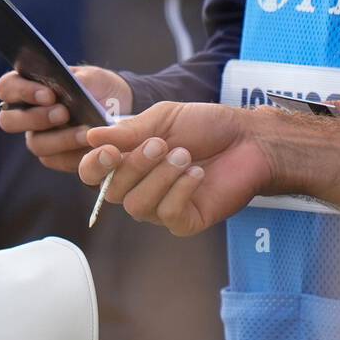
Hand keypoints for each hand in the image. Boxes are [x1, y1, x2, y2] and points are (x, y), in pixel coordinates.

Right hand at [0, 65, 132, 172]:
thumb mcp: (95, 77)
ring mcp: (39, 137)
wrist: (122, 109)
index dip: (22, 91)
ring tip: (85, 132)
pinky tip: (92, 147)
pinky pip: (56, 160)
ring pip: (35, 144)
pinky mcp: (55, 157)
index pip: (8, 87)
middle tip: (63, 113)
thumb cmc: (99, 87)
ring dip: (60, 138)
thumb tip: (72, 84)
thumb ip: (81, 79)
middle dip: (35, 117)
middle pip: (9, 121)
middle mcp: (27, 114)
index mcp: (29, 87)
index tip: (49, 95)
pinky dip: (74, 154)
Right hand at [78, 101, 275, 235]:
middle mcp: (140, 186)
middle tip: (161, 144)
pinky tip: (197, 174)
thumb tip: (91, 137)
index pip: (94, 173)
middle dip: (135, 165)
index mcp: (130, 160)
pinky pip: (167, 215)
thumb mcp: (165, 118)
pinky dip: (180, 191)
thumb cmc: (208, 126)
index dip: (94, 166)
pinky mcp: (185, 221)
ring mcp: (161, 207)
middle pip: (114, 191)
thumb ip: (130, 130)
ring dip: (160, 177)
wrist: (248, 139)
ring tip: (185, 156)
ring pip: (137, 206)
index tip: (109, 151)